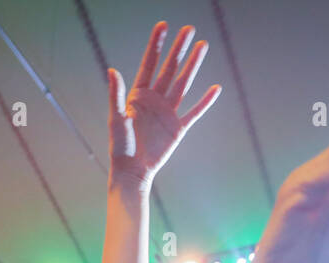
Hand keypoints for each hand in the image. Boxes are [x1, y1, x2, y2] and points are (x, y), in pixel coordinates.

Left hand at [108, 22, 220, 186]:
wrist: (132, 171)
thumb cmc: (120, 146)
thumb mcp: (116, 119)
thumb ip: (116, 95)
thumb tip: (112, 70)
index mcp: (138, 95)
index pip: (149, 63)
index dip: (156, 45)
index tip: (164, 25)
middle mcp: (155, 100)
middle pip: (170, 68)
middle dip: (179, 48)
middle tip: (190, 29)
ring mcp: (168, 113)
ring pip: (183, 83)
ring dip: (193, 65)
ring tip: (203, 46)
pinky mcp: (178, 128)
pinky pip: (194, 112)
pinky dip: (205, 101)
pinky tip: (215, 88)